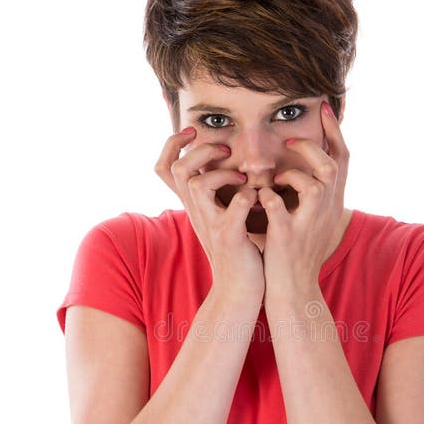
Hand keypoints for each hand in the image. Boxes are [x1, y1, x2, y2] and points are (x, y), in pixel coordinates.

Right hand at [154, 128, 264, 304]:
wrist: (240, 290)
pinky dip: (247, 198)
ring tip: (243, 179)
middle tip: (225, 151)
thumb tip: (229, 162)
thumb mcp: (221, 217)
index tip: (193, 133)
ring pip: (197, 185)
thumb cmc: (238, 250)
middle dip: (200, 151)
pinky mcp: (230, 238)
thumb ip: (219, 193)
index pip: (164, 167)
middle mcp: (197, 213)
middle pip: (178, 169)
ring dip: (222, 174)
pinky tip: (259, 199)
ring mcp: (211, 225)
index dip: (172, 145)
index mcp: (194, 205)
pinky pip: (233, 209)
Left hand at [258, 101, 347, 302]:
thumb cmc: (295, 252)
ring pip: (316, 182)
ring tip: (275, 177)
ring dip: (292, 173)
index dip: (334, 131)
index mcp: (332, 202)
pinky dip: (266, 197)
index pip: (342, 158)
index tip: (324, 105)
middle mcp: (327, 210)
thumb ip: (308, 192)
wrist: (292, 289)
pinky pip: (278, 205)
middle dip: (312, 146)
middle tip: (291, 140)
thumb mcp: (310, 219)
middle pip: (332, 164)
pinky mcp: (288, 236)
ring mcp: (309, 223)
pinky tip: (258, 199)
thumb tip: (300, 166)